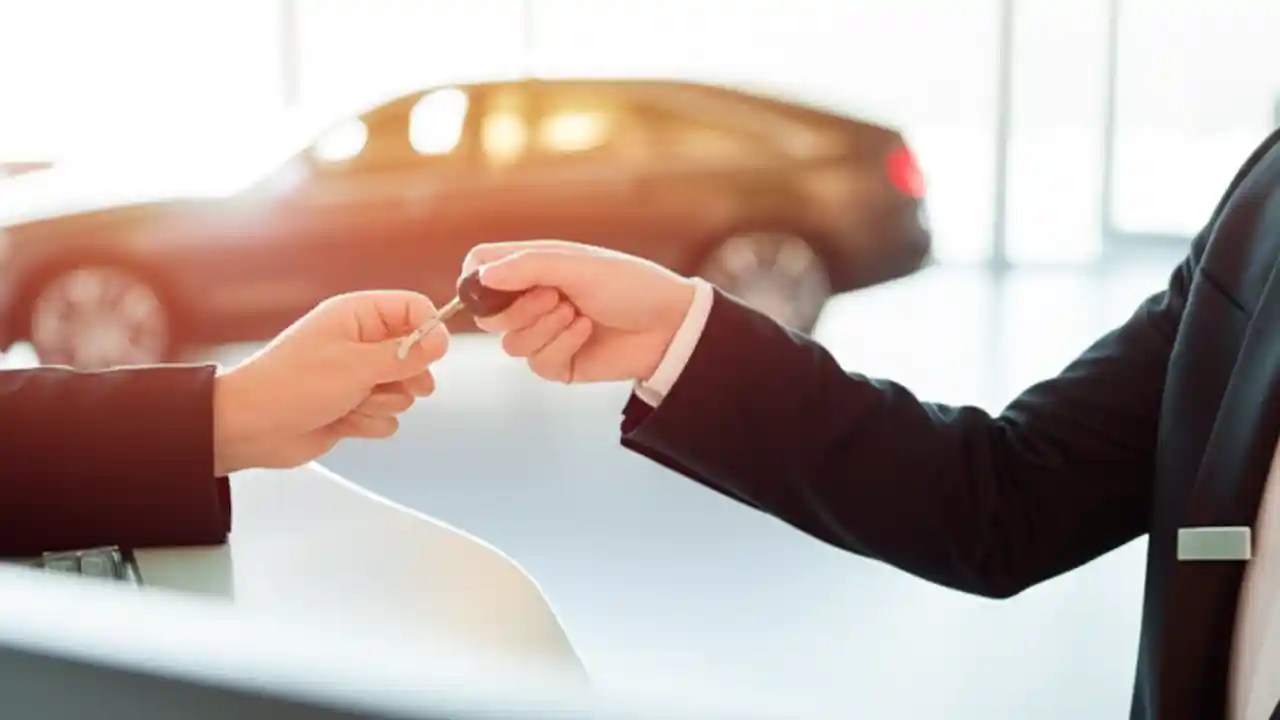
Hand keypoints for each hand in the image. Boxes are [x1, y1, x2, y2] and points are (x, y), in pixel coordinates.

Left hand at [212, 291, 447, 474]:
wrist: (250, 427)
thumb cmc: (293, 385)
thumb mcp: (356, 365)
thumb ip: (405, 354)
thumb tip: (443, 340)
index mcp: (358, 315)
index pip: (413, 308)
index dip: (428, 330)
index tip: (431, 356)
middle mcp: (361, 342)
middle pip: (415, 353)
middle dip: (408, 375)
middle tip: (391, 383)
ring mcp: (358, 376)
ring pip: (403, 390)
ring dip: (384, 403)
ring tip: (352, 403)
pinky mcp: (354, 407)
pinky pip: (386, 416)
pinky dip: (370, 423)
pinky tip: (343, 420)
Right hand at [462, 240, 694, 383]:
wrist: (670, 325)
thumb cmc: (630, 284)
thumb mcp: (578, 265)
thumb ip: (527, 267)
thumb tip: (480, 276)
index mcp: (533, 266)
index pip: (480, 267)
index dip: (475, 280)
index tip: (488, 286)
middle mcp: (533, 299)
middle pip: (488, 314)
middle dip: (517, 309)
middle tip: (554, 296)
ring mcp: (545, 333)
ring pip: (511, 343)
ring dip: (544, 328)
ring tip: (577, 313)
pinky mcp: (560, 363)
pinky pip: (538, 364)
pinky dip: (561, 346)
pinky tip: (586, 331)